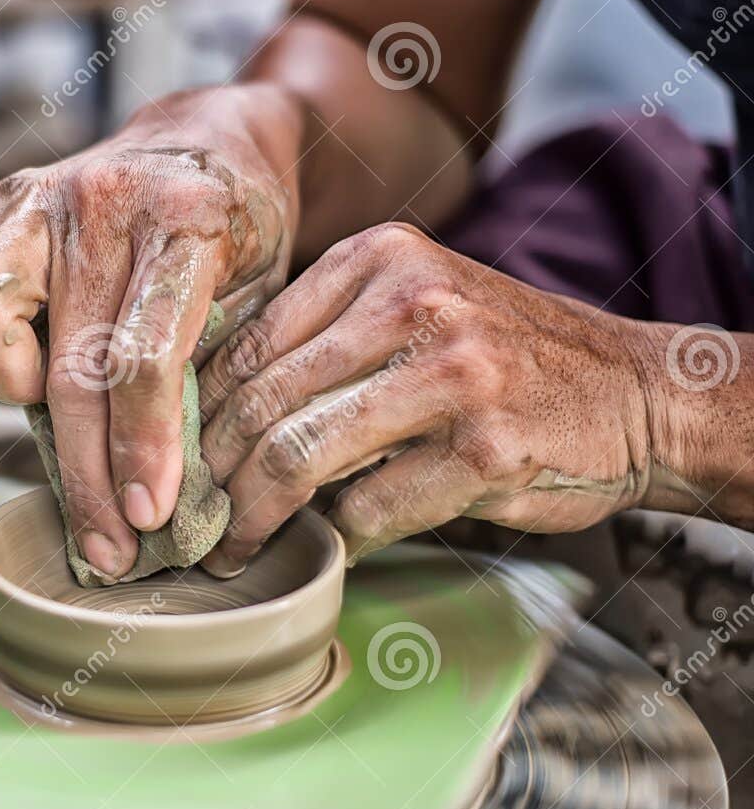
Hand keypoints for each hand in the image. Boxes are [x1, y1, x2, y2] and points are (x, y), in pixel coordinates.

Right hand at [0, 85, 301, 578]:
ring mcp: (36, 194)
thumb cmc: (234, 244)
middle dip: (87, 472)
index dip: (142, 447)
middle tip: (107, 545)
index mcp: (188, 220)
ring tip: (44, 402)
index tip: (148, 516)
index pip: (146, 353)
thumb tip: (162, 501)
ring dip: (7, 380)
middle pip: (70, 362)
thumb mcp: (256, 305)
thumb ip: (209, 381)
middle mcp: (102, 200)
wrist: (211, 145)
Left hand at [197, 223, 660, 573]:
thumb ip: (325, 340)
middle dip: (211, 478)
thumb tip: (205, 416)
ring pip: (298, 456)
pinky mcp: (484, 449)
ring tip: (231, 549)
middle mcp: (412, 302)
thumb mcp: (415, 308)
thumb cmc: (504, 361)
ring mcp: (451, 374)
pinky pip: (369, 508)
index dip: (193, 418)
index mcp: (379, 259)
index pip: (246, 345)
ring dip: (253, 519)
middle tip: (187, 523)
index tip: (172, 466)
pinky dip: (338, 538)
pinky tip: (327, 549)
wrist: (637, 393)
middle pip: (260, 403)